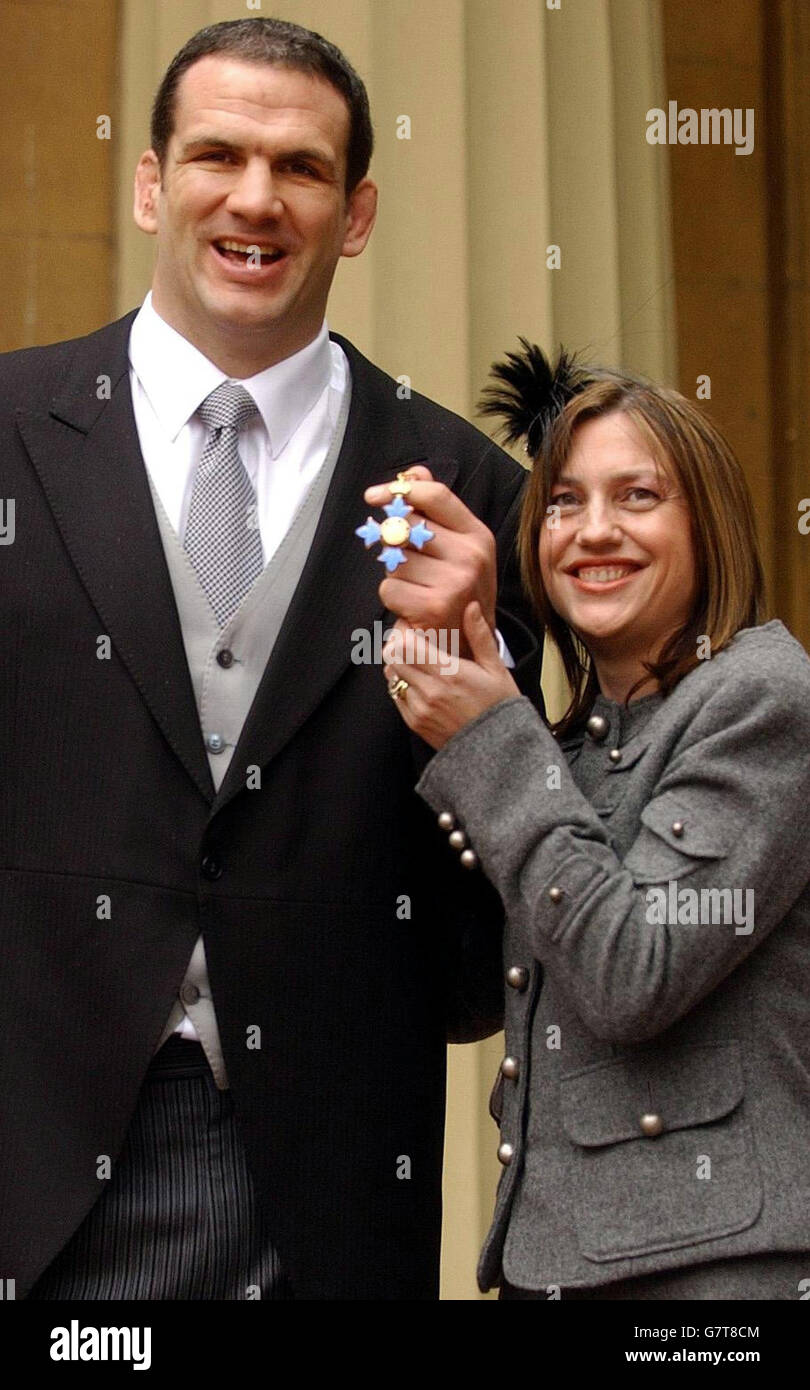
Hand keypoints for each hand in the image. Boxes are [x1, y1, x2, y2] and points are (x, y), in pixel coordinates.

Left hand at [364, 466, 496, 656]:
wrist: (467, 650)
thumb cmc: (457, 596)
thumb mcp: (459, 550)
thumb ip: (437, 510)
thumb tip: (413, 472)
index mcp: (478, 535)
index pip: (436, 495)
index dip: (400, 489)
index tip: (374, 495)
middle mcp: (471, 555)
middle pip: (407, 524)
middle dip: (393, 541)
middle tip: (407, 563)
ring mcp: (455, 581)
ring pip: (394, 557)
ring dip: (393, 572)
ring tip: (415, 588)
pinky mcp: (433, 605)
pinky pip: (388, 586)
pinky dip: (391, 597)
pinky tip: (410, 606)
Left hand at [383, 602, 519, 750]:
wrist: (496, 751)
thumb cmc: (499, 706)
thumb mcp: (496, 668)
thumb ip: (479, 636)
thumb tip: (471, 607)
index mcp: (448, 673)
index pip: (405, 644)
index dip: (405, 634)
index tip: (415, 631)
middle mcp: (429, 690)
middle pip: (393, 657)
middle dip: (399, 647)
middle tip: (413, 645)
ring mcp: (419, 708)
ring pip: (391, 676)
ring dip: (399, 666)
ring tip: (417, 665)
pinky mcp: (414, 722)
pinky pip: (395, 696)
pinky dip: (402, 686)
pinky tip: (420, 685)